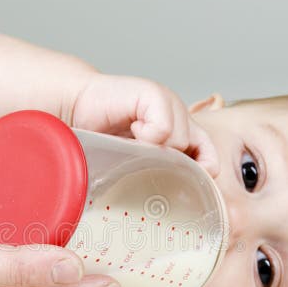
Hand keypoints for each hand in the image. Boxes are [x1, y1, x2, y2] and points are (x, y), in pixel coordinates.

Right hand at [71, 73, 220, 176]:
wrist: (77, 106)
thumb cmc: (104, 135)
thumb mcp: (137, 159)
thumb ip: (158, 170)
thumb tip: (176, 191)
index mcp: (181, 133)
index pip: (210, 159)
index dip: (200, 175)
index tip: (180, 189)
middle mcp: (180, 117)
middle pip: (199, 154)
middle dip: (176, 166)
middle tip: (148, 164)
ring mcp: (170, 104)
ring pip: (180, 142)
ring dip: (154, 149)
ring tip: (133, 142)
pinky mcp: (155, 94)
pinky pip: (164, 128)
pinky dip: (146, 135)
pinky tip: (131, 128)